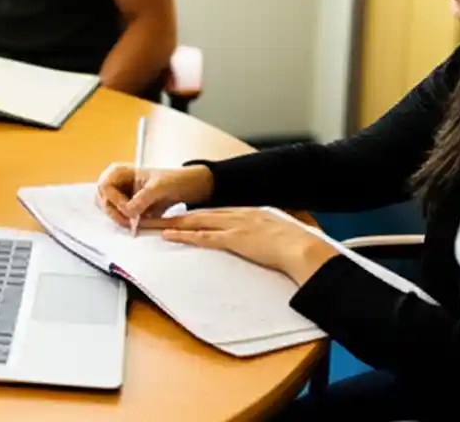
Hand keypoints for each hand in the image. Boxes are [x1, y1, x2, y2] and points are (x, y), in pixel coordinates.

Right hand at [96, 164, 214, 231]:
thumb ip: (141, 199)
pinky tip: (137, 225)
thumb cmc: (173, 180)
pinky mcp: (127, 208)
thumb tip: (129, 213)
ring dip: (119, 219)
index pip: (105, 187)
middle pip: (102, 200)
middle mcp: (116, 183)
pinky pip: (119, 218)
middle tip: (130, 222)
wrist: (188, 187)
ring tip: (134, 224)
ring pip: (109, 211)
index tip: (129, 210)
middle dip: (115, 213)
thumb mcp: (158, 188)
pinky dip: (126, 223)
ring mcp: (120, 196)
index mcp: (119, 171)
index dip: (114, 200)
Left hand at [141, 208, 338, 283]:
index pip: (217, 213)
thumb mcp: (280, 235)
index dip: (197, 214)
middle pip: (201, 214)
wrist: (303, 248)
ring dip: (175, 223)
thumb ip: (268, 236)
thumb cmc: (297, 246)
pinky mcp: (234, 239)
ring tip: (156, 224)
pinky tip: (170, 235)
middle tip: (159, 216)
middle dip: (178, 215)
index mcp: (251, 213)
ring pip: (197, 222)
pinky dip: (184, 236)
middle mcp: (240, 215)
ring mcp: (235, 226)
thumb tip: (267, 244)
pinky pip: (203, 237)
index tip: (182, 215)